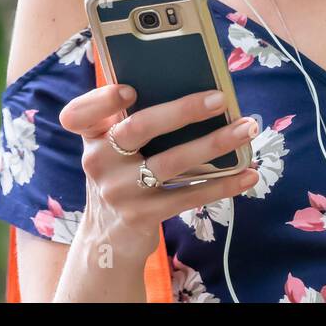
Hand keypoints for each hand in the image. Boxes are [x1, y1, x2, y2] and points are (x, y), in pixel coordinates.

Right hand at [58, 84, 259, 262]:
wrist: (109, 236)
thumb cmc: (122, 173)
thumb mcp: (114, 147)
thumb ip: (134, 118)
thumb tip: (198, 89)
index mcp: (92, 135)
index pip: (79, 114)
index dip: (102, 99)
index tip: (130, 90)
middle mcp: (98, 161)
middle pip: (139, 128)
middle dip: (182, 111)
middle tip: (220, 99)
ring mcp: (119, 191)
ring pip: (172, 162)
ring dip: (215, 143)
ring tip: (246, 128)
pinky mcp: (141, 216)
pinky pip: (188, 195)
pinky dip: (222, 183)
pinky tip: (247, 173)